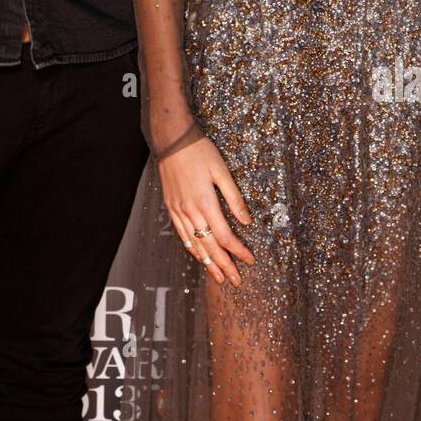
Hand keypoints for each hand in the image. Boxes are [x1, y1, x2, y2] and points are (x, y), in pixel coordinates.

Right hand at [158, 137, 254, 286]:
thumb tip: (247, 221)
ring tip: (218, 277)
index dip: (238, 251)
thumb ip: (234, 198)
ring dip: (208, 262)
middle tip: (235, 281)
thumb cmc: (199, 151)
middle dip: (224, 265)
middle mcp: (190, 210)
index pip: (225, 235)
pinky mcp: (171, 207)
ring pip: (194, 244)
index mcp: (206, 202)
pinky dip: (191, 248)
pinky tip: (198, 256)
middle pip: (209, 246)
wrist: (172, 140)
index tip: (249, 260)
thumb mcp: (222, 170)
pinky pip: (181, 234)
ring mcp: (178, 210)